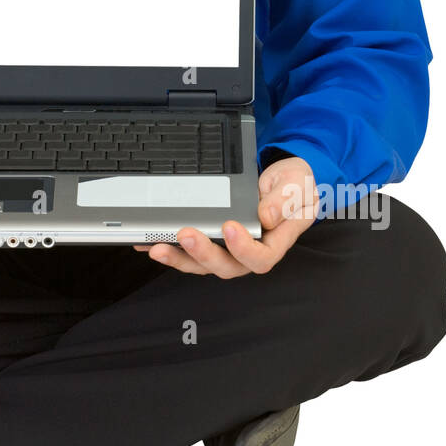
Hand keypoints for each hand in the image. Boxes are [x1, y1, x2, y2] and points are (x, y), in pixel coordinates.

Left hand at [133, 155, 317, 277]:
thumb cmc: (294, 186)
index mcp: (275, 242)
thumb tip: (267, 216)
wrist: (285, 180)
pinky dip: (169, 248)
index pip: (260, 257)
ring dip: (179, 257)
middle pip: (227, 266)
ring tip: (158, 246)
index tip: (230, 228)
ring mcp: (229, 249)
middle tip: (186, 234)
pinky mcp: (213, 241)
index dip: (244, 249)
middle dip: (203, 253)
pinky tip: (149, 242)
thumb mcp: (297, 185)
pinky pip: (190, 252)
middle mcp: (250, 251)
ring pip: (203, 264)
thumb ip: (284, 200)